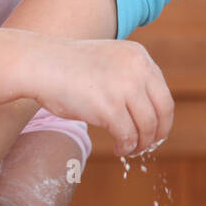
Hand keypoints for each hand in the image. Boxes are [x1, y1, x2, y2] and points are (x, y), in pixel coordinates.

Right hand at [25, 36, 173, 156]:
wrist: (41, 65)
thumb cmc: (69, 67)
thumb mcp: (110, 61)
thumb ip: (131, 77)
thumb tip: (149, 110)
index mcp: (139, 56)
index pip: (163, 94)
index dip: (162, 117)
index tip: (155, 130)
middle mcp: (137, 70)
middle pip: (162, 111)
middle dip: (158, 133)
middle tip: (149, 144)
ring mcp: (124, 88)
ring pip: (147, 127)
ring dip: (141, 144)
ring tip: (130, 149)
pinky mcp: (110, 108)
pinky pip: (128, 136)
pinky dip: (127, 147)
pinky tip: (120, 149)